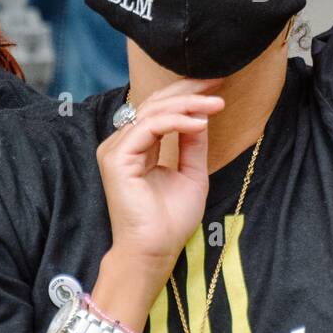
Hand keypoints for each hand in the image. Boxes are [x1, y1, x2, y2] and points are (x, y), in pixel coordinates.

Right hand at [97, 77, 224, 287]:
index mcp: (136, 146)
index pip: (159, 109)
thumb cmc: (170, 221)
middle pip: (154, 103)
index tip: (215, 86)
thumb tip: (202, 114)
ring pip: (153, 111)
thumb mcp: (191, 173)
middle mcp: (122, 143)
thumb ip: (193, 143)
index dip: (186, 94)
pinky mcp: (117, 157)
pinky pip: (150, 127)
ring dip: (188, 104)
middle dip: (188, 90)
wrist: (155, 252)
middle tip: (217, 81)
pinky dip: (177, 121)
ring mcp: (116, 149)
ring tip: (216, 103)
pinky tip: (200, 123)